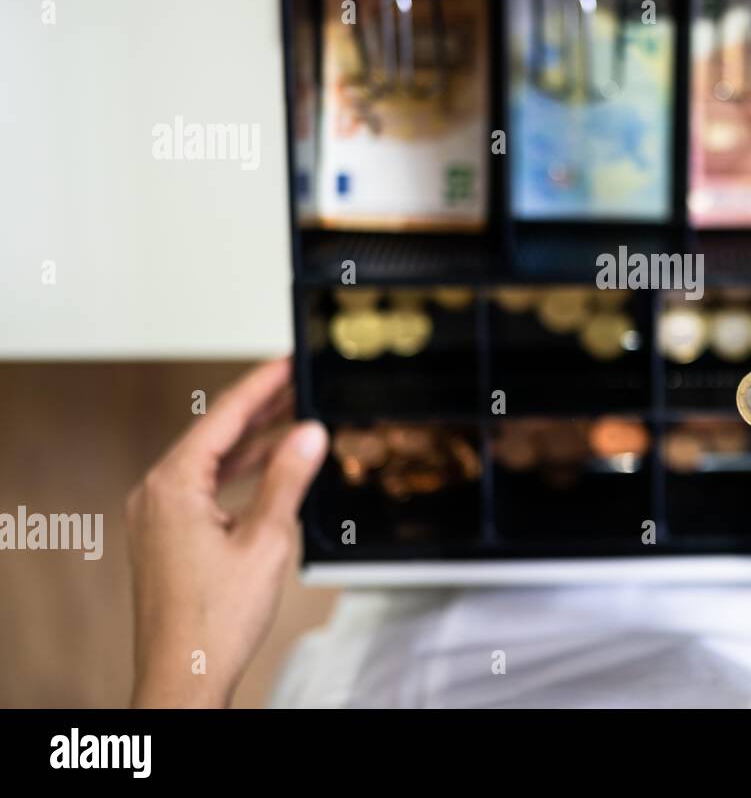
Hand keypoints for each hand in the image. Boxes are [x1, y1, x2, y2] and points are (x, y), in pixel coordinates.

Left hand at [126, 358, 326, 707]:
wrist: (184, 675)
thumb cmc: (214, 621)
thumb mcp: (266, 540)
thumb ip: (288, 479)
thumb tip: (309, 434)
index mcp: (173, 486)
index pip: (224, 416)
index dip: (262, 385)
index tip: (288, 362)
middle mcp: (156, 494)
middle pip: (215, 433)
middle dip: (261, 408)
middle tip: (299, 381)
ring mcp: (157, 516)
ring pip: (211, 461)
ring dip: (253, 442)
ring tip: (294, 417)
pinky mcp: (166, 535)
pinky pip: (205, 487)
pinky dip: (239, 473)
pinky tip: (270, 468)